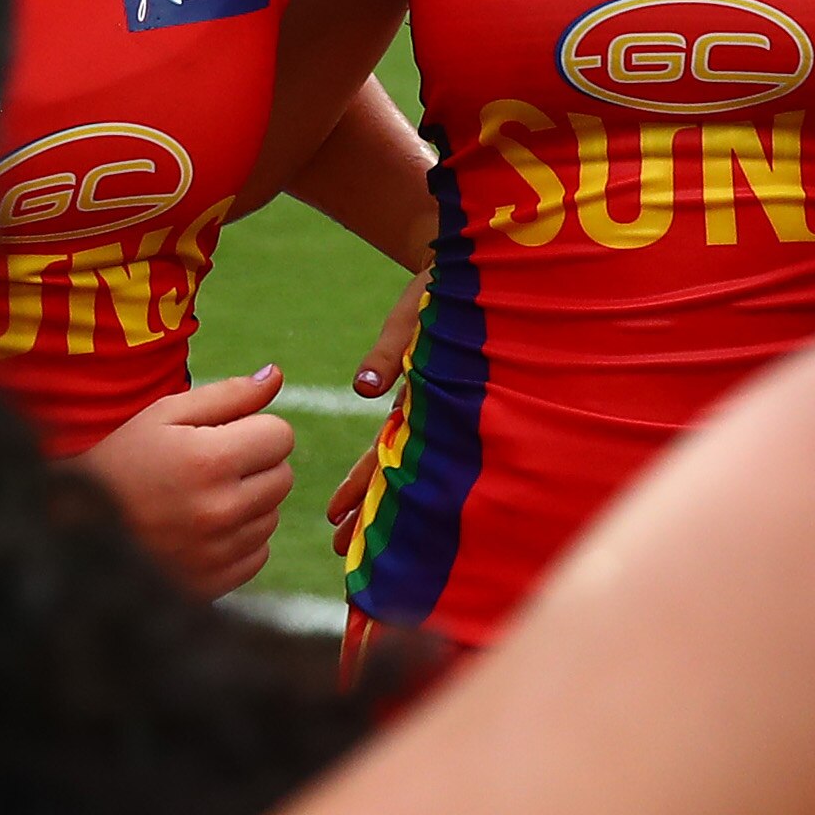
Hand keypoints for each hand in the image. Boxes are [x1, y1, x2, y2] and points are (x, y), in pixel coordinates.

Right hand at [78, 364, 296, 598]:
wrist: (72, 527)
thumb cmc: (121, 459)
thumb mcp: (165, 414)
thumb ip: (228, 395)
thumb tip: (277, 376)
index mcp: (211, 460)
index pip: (282, 435)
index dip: (256, 429)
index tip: (224, 435)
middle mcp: (221, 510)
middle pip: (283, 476)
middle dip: (255, 465)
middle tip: (210, 466)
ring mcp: (218, 552)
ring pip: (272, 515)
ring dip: (249, 502)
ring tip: (200, 498)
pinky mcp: (214, 584)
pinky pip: (258, 552)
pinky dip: (239, 539)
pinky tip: (201, 529)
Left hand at [317, 271, 427, 547]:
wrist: (481, 267)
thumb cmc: (449, 285)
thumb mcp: (417, 313)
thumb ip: (391, 350)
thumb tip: (363, 389)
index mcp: (432, 397)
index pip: (393, 456)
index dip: (363, 490)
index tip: (333, 522)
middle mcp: (436, 410)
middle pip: (397, 472)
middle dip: (368, 511)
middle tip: (336, 547)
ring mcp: (438, 406)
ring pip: (402, 462)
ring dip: (373, 496)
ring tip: (341, 530)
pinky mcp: (435, 394)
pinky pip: (408, 440)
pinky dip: (387, 466)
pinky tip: (369, 486)